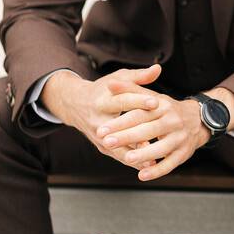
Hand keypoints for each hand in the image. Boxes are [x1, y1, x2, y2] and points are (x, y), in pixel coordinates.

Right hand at [41, 64, 166, 164]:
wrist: (76, 105)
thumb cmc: (103, 90)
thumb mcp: (118, 79)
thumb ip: (138, 76)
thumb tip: (157, 68)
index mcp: (102, 100)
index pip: (122, 100)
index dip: (139, 100)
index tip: (156, 102)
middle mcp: (98, 120)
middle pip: (119, 126)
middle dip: (137, 131)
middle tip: (157, 134)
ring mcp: (99, 136)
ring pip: (119, 146)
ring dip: (136, 153)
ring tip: (155, 156)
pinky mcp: (102, 146)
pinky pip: (119, 155)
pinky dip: (133, 161)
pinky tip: (149, 164)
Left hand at [95, 84, 233, 181]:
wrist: (198, 120)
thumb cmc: (167, 109)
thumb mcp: (152, 96)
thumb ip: (131, 90)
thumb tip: (110, 84)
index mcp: (162, 106)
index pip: (139, 114)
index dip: (120, 122)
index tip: (102, 130)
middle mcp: (172, 121)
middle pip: (148, 130)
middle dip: (127, 137)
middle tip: (107, 142)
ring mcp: (180, 138)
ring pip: (161, 148)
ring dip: (145, 153)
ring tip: (128, 158)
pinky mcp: (184, 153)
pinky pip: (170, 164)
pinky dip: (157, 170)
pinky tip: (142, 175)